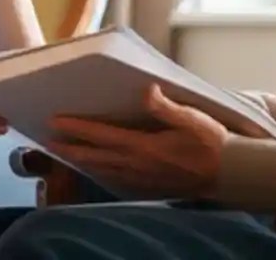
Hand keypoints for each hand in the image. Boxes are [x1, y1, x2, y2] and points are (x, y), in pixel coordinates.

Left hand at [43, 84, 227, 197]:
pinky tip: (97, 169)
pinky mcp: (150, 185)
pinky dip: (102, 173)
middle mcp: (138, 165)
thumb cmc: (211, 142)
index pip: (103, 136)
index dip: (78, 128)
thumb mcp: (192, 118)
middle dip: (71, 148)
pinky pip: (118, 179)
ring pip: (104, 170)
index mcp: (145, 147)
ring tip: (66, 154)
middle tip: (48, 141)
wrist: (228, 173)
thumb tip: (146, 89)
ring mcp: (143, 178)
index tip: (56, 122)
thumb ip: (166, 106)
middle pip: (97, 156)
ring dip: (83, 161)